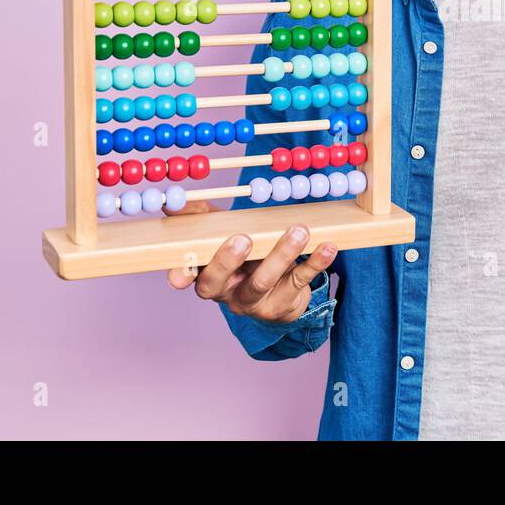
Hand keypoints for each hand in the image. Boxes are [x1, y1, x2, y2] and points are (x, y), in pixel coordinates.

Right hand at [164, 201, 336, 322]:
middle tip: (242, 238)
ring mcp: (256, 302)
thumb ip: (201, 218)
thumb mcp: (223, 234)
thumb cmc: (246, 256)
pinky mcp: (286, 302)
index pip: (188, 277)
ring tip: (298, 231)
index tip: (178, 275)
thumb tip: (175, 202)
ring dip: (281, 254)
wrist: (281, 291)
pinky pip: (300, 281)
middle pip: (219, 282)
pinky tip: (328, 245)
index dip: (181, 275)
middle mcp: (227, 293)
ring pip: (262, 281)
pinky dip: (316, 262)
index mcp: (207, 275)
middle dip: (228, 260)